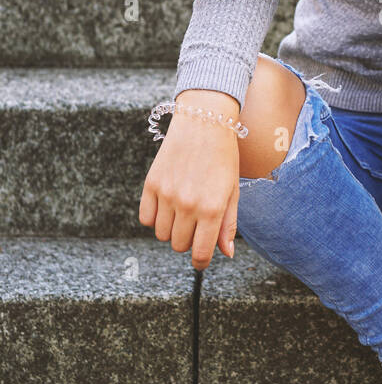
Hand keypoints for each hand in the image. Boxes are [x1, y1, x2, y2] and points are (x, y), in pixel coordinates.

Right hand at [139, 91, 241, 269]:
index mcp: (212, 209)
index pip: (200, 253)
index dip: (200, 262)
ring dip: (171, 229)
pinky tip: (166, 205)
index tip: (200, 260)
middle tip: (195, 225)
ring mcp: (167, 195)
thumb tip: (226, 254)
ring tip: (182, 211)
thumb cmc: (223, 157)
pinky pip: (146, 218)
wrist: (204, 122)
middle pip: (179, 246)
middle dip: (187, 241)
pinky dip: (154, 218)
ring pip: (162, 234)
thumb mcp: (232, 191)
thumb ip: (228, 225)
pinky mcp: (151, 184)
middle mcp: (188, 205)